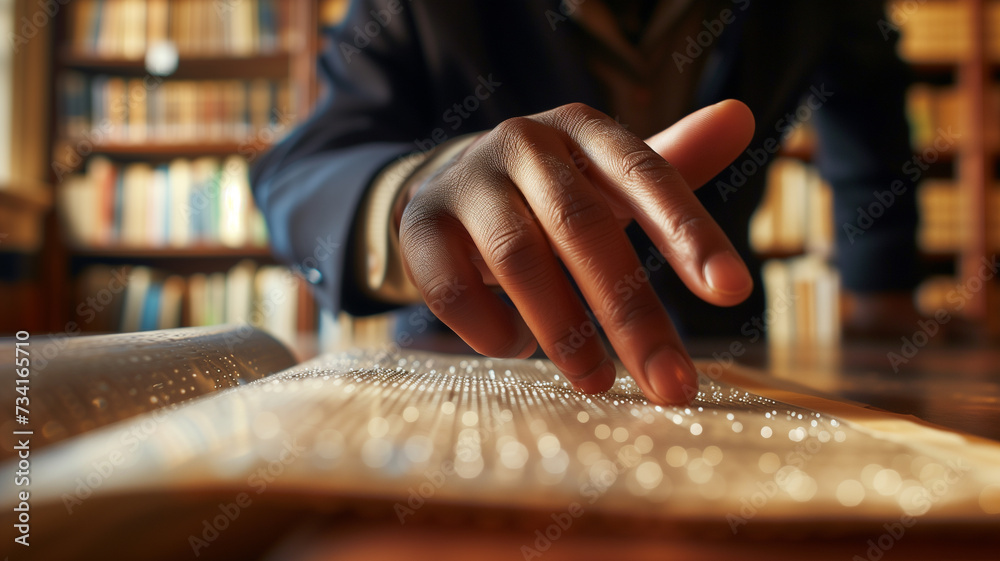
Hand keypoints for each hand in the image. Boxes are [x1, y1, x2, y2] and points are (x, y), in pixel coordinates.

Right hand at [397, 101, 755, 403]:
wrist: (449, 189)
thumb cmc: (551, 192)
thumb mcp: (609, 177)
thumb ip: (673, 163)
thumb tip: (744, 117)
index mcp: (583, 132)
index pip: (647, 176)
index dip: (690, 233)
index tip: (734, 293)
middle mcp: (525, 144)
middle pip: (585, 228)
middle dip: (632, 315)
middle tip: (672, 387)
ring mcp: (468, 182)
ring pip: (519, 259)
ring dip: (563, 331)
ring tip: (596, 381)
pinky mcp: (420, 225)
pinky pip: (451, 285)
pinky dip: (489, 327)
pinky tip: (514, 346)